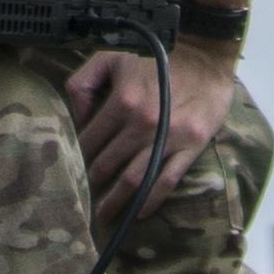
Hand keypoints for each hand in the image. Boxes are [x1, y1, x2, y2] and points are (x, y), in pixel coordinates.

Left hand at [65, 39, 237, 226]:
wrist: (205, 57)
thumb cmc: (155, 57)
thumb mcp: (111, 57)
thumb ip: (82, 83)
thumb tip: (76, 118)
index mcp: (121, 102)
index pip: (88, 142)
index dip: (74, 160)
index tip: (68, 172)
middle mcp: (142, 124)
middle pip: (106, 166)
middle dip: (90, 185)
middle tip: (80, 198)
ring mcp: (168, 138)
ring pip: (133, 180)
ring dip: (115, 202)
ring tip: (103, 216)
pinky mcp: (190, 147)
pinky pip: (167, 181)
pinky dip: (151, 201)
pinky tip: (138, 213)